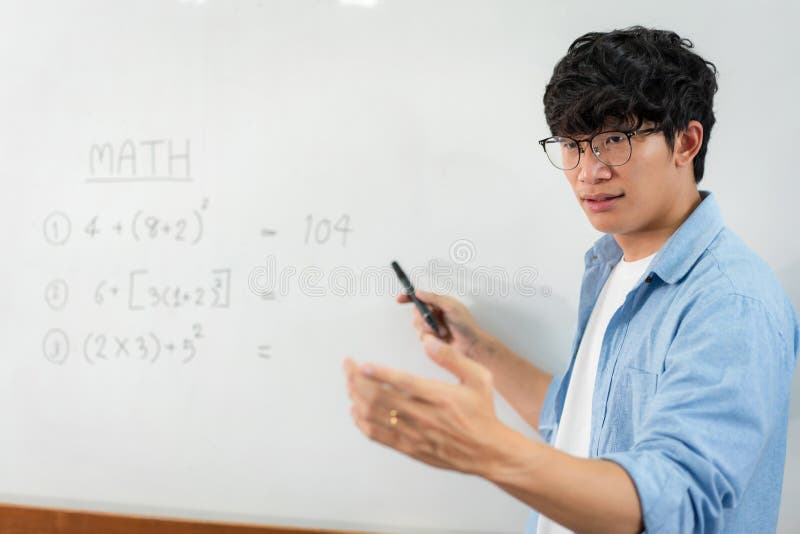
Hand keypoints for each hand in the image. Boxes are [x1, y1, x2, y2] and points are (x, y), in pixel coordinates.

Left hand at [344, 334, 511, 475]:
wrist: (488, 451)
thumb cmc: (482, 412)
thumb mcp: (478, 377)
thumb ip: (452, 357)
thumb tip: (428, 341)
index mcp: (440, 396)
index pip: (402, 383)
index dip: (378, 373)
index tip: (361, 364)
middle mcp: (424, 416)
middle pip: (380, 398)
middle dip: (357, 380)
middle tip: (348, 366)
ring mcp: (415, 434)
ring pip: (375, 416)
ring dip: (356, 398)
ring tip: (349, 383)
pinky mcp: (410, 448)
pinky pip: (378, 436)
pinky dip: (362, 422)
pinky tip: (355, 410)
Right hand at [397, 290, 485, 359]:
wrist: (471, 346)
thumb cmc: (466, 326)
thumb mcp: (451, 307)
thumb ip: (434, 298)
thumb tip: (419, 292)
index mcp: (440, 303)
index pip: (421, 298)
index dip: (409, 297)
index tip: (400, 299)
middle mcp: (435, 314)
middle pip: (416, 312)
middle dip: (422, 317)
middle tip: (431, 321)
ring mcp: (433, 326)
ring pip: (418, 326)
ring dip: (429, 328)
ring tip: (442, 331)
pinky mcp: (432, 338)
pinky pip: (422, 337)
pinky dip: (431, 337)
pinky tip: (441, 338)